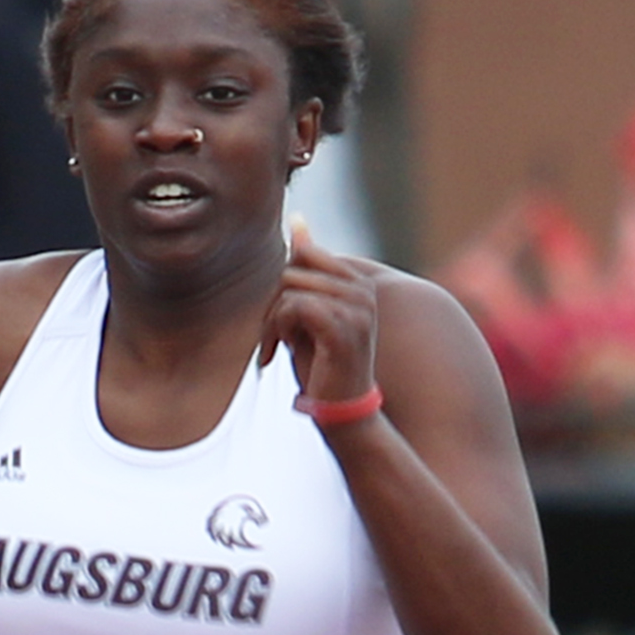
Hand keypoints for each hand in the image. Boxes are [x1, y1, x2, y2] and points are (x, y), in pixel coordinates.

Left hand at [259, 216, 378, 413]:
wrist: (343, 413)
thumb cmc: (324, 365)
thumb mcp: (309, 312)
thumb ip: (304, 271)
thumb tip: (298, 221)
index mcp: (359, 282)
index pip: (304, 252)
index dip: (282, 285)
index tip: (277, 320)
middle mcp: (363, 291)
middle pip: (293, 269)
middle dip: (273, 304)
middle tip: (270, 339)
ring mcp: (357, 309)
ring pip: (290, 287)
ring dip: (272, 321)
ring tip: (276, 348)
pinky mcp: (344, 329)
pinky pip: (295, 307)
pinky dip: (278, 329)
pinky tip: (280, 353)